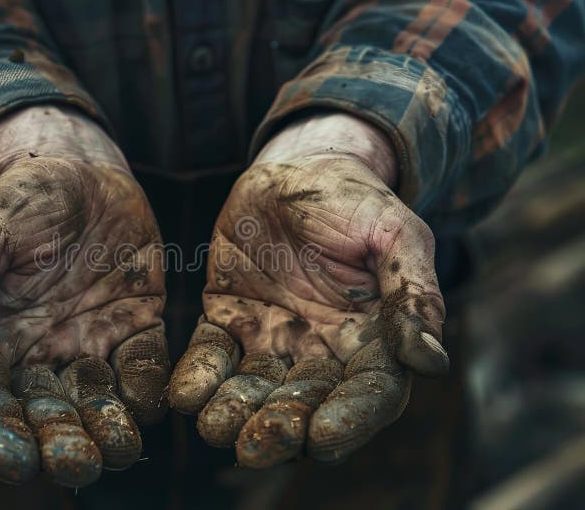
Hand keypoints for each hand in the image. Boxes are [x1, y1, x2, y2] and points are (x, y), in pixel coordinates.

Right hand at [0, 107, 168, 486]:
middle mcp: (39, 353)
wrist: (84, 173)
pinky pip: (143, 366)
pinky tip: (153, 401)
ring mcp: (89, 343)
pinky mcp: (135, 327)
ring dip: (108, 429)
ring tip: (119, 449)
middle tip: (78, 466)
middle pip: (45, 413)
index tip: (15, 463)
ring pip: (96, 400)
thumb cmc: (21, 200)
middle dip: (61, 443)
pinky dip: (148, 387)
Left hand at [169, 113, 447, 466]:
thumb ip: (413, 292)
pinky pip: (211, 354)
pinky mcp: (229, 317)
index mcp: (369, 336)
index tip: (325, 436)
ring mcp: (272, 336)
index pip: (367, 391)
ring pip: (255, 388)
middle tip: (257, 446)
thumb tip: (431, 361)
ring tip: (217, 429)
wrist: (298, 167)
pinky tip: (182, 395)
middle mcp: (319, 349)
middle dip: (283, 427)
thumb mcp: (395, 233)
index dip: (350, 417)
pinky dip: (197, 376)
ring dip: (236, 412)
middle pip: (305, 401)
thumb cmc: (356, 198)